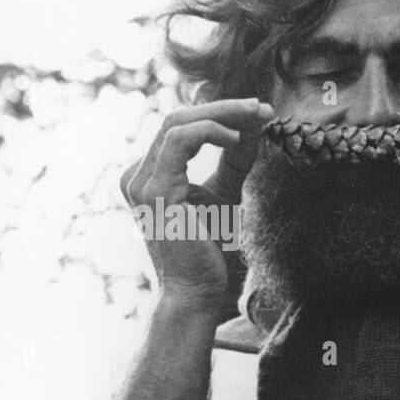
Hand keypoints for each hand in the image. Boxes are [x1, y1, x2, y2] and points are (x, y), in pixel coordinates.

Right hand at [120, 98, 273, 310]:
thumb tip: (253, 127)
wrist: (198, 293)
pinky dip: (209, 132)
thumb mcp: (225, 194)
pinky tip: (236, 139)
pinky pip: (178, 141)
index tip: (259, 113)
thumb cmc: (210, 251)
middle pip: (178, 118)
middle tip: (262, 107)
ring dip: (221, 113)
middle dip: (225, 107)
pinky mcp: (154, 190)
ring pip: (177, 122)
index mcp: (150, 173)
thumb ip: (233, 161)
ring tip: (256, 117)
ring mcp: (140, 181)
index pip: (182, 128)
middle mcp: (137, 174)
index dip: (221, 113)